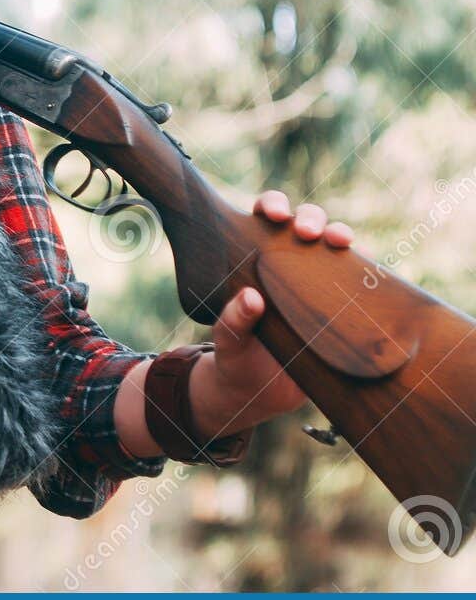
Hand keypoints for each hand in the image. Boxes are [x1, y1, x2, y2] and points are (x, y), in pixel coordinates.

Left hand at [189, 190, 355, 434]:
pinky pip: (360, 281)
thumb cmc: (236, 358)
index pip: (264, 219)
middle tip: (307, 232)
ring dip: (341, 235)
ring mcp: (317, 283)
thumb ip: (234, 321)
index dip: (272, 206)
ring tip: (339, 242)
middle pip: (305, 225)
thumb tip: (250, 297)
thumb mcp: (227, 341)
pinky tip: (372, 270)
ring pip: (335, 247)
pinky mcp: (341, 306)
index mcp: (254, 260)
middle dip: (311, 218)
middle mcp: (288, 264)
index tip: (274, 216)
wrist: (261, 394)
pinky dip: (368, 270)